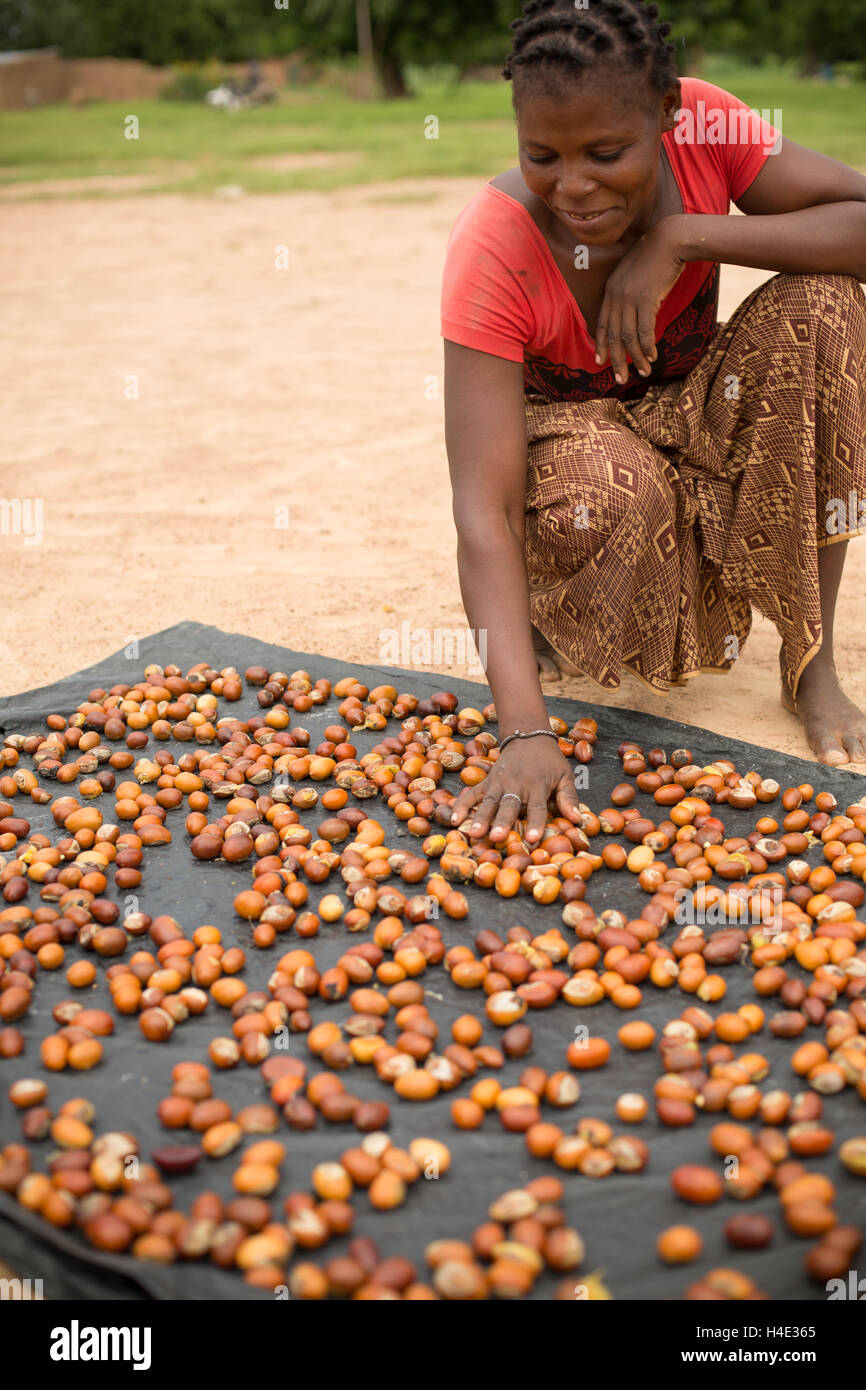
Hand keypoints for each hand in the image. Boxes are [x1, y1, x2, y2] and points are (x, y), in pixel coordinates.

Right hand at [449, 737, 582, 844]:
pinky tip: (454, 820)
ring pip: (488, 801)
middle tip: (495, 837)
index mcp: (538, 785)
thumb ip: (569, 798)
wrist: (528, 737)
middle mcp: (517, 784)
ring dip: (480, 817)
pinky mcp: (486, 781)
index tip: (533, 838)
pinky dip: (462, 805)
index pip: (537, 807)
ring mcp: (499, 782)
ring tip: (473, 833)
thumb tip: (578, 820)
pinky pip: (472, 794)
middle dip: (502, 821)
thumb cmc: (549, 762)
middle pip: (509, 805)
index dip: (535, 822)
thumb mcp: (565, 775)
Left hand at [595, 215, 687, 384]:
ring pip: (629, 337)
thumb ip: (628, 293)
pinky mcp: (646, 299)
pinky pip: (645, 330)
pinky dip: (647, 347)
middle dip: (616, 360)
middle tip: (620, 379)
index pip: (602, 323)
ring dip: (635, 358)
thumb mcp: (635, 274)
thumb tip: (631, 314)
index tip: (600, 362)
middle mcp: (616, 295)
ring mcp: (630, 297)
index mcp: (611, 290)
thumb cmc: (656, 257)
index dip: (601, 344)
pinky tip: (652, 357)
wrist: (670, 239)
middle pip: (614, 335)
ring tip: (642, 372)